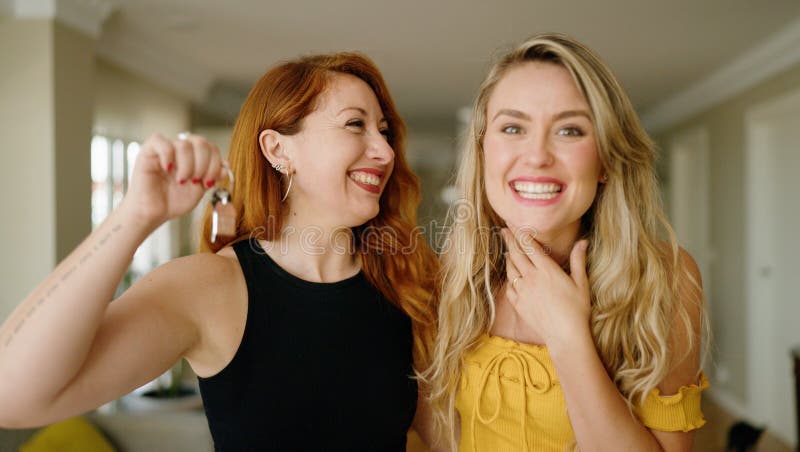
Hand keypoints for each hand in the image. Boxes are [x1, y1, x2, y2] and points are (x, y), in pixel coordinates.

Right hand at [120, 133, 225, 228]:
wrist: (153, 213)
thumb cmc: (173, 201)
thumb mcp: (200, 190)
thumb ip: (213, 176)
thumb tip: (226, 165)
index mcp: (194, 157)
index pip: (211, 148)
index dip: (215, 163)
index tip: (209, 182)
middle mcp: (180, 150)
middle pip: (200, 142)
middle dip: (204, 164)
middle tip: (197, 181)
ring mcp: (165, 149)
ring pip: (183, 144)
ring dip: (188, 165)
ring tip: (182, 180)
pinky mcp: (147, 152)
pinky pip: (160, 140)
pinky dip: (168, 155)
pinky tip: (168, 169)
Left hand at [501, 228, 590, 350]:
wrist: (565, 335)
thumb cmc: (577, 310)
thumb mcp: (581, 283)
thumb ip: (578, 260)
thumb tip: (582, 241)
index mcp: (547, 269)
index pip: (529, 246)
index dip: (520, 233)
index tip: (513, 224)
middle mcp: (531, 277)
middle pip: (516, 254)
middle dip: (510, 240)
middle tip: (504, 231)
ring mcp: (522, 290)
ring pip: (510, 269)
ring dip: (508, 257)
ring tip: (508, 251)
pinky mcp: (518, 304)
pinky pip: (509, 286)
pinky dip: (509, 277)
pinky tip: (511, 275)